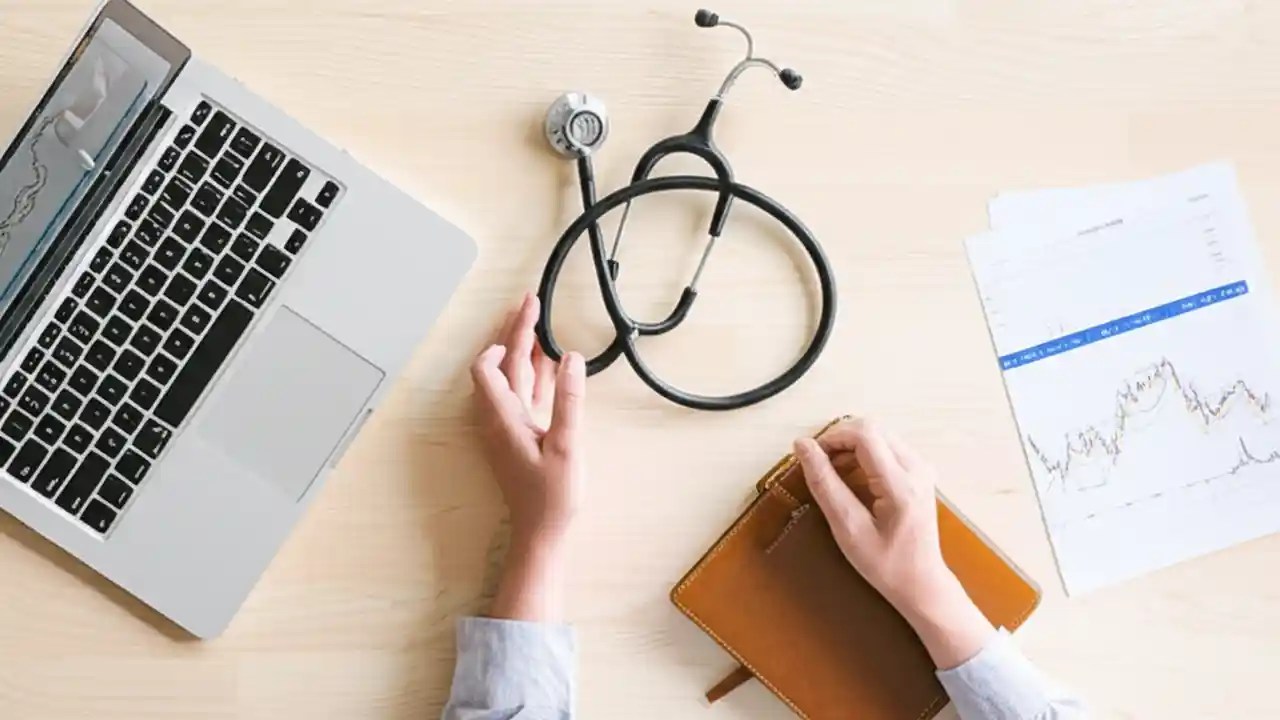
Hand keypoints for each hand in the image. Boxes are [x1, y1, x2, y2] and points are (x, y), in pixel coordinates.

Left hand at [471, 293, 585, 544]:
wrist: (540, 533)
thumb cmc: (551, 496)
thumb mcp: (566, 446)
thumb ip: (569, 400)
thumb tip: (571, 357)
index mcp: (503, 417)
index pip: (489, 366)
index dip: (507, 337)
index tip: (529, 312)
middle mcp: (499, 418)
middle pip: (501, 365)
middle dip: (514, 332)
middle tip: (530, 302)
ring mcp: (508, 427)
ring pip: (512, 378)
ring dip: (523, 349)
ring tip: (538, 323)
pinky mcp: (520, 435)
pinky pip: (523, 394)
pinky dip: (534, 373)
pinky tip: (549, 363)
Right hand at [793, 419, 993, 668]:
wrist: (921, 581)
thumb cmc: (884, 564)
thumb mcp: (847, 528)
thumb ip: (825, 484)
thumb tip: (803, 446)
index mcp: (901, 484)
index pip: (864, 434)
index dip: (832, 437)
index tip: (811, 457)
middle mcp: (917, 468)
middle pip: (871, 428)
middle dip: (840, 440)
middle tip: (821, 467)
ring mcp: (922, 467)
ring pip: (878, 434)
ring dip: (851, 446)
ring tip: (835, 474)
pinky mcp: (920, 471)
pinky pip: (886, 446)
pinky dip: (864, 453)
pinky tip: (854, 477)